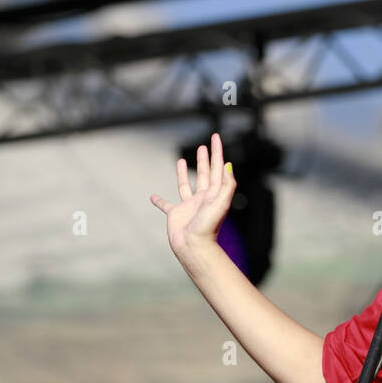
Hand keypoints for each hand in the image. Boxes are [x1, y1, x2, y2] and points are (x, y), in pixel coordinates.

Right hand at [149, 132, 236, 256]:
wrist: (194, 246)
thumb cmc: (209, 226)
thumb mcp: (222, 202)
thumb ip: (227, 184)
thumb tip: (228, 164)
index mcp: (215, 193)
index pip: (218, 167)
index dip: (217, 151)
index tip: (216, 136)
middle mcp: (203, 197)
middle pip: (205, 173)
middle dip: (205, 159)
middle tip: (204, 145)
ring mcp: (189, 206)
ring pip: (186, 185)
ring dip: (184, 173)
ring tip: (182, 160)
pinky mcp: (176, 214)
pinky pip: (166, 205)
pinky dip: (159, 201)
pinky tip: (153, 197)